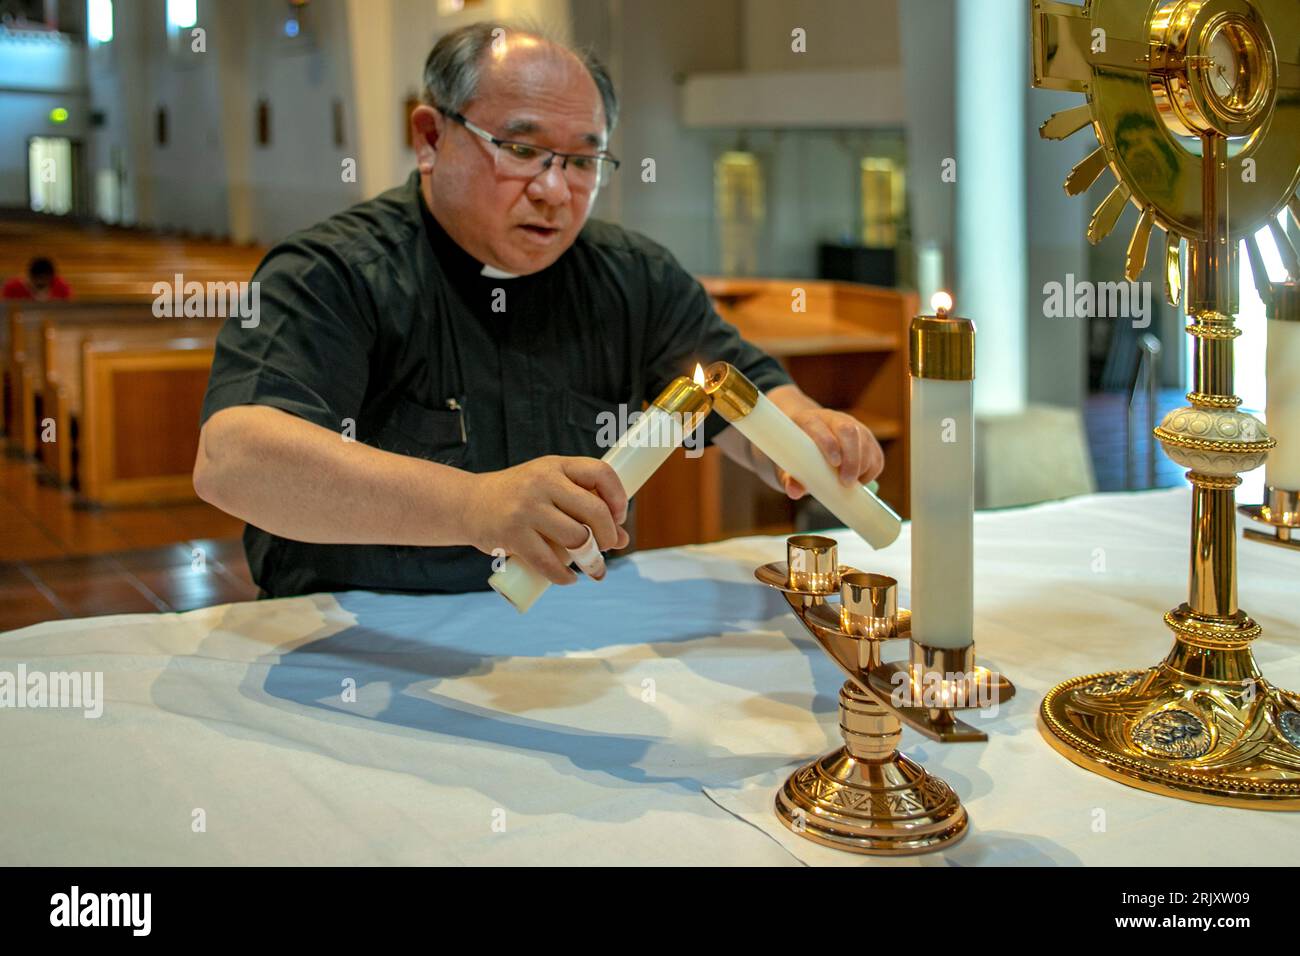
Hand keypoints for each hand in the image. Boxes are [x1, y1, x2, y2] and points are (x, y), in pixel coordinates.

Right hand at [462, 456, 629, 584]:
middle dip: (608, 536)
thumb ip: (583, 506)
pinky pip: (549, 562)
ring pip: (576, 538)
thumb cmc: (519, 497)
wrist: (468, 504)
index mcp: (556, 466)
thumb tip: (624, 540)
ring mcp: (526, 508)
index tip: (618, 517)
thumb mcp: (550, 488)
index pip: (600, 473)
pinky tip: (570, 578)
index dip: (618, 497)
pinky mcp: (513, 534)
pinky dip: (565, 576)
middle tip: (607, 548)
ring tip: (593, 568)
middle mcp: (542, 482)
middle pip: (594, 511)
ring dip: (591, 560)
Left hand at [774, 408, 883, 498]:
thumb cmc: (796, 454)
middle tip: (846, 483)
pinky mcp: (867, 438)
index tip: (834, 464)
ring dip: (862, 467)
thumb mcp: (789, 465)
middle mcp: (833, 419)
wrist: (809, 438)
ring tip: (849, 485)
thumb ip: (789, 478)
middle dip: (851, 458)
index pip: (818, 426)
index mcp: (808, 420)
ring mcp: (853, 426)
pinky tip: (858, 481)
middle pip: (848, 431)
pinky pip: (876, 455)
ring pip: (865, 442)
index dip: (828, 443)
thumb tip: (794, 492)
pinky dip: (870, 471)